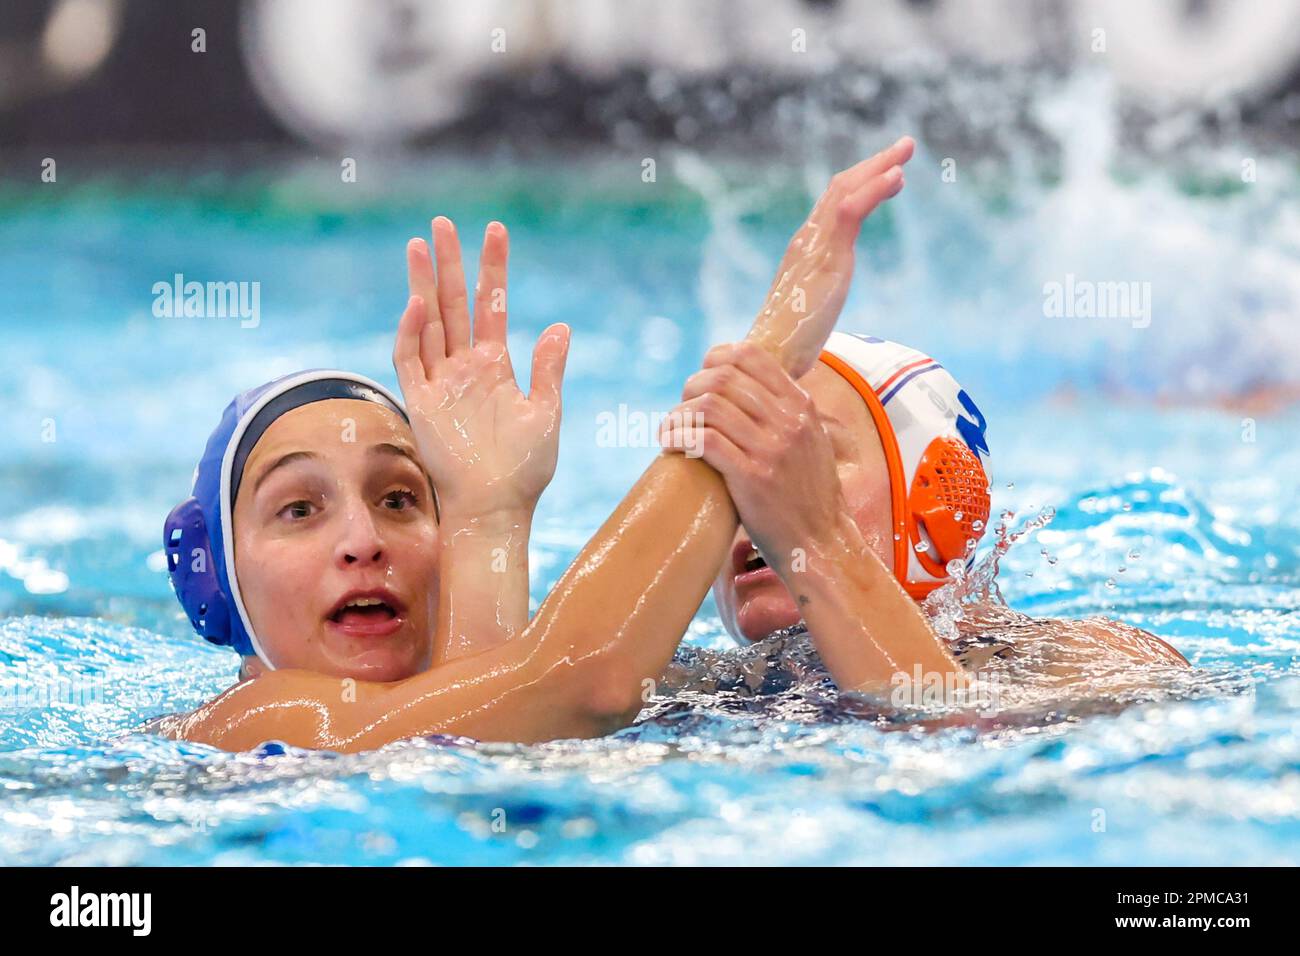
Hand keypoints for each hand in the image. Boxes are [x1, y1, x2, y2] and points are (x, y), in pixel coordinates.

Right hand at [393, 217, 569, 521]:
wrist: (497, 507)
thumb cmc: (524, 469)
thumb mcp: (546, 413)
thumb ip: (549, 370)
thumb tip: (560, 326)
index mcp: (494, 366)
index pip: (490, 305)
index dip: (492, 269)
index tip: (495, 231)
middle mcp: (463, 368)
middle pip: (452, 304)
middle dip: (448, 264)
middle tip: (442, 223)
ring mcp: (439, 383)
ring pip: (427, 323)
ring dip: (422, 285)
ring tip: (419, 244)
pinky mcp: (420, 404)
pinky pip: (410, 361)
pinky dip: (412, 333)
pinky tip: (418, 304)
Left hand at [659, 340, 844, 569]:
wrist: (821, 544)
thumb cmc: (807, 496)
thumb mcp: (809, 443)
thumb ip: (784, 415)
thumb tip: (743, 391)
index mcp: (802, 406)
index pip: (751, 355)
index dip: (715, 359)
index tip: (701, 379)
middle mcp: (789, 422)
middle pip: (723, 378)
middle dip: (691, 388)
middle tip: (681, 410)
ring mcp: (772, 450)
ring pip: (709, 407)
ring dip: (679, 415)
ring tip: (669, 431)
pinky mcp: (753, 478)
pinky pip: (704, 441)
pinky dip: (679, 437)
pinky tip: (670, 446)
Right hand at [747, 136, 913, 376]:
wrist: (767, 360)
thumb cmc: (786, 347)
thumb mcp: (810, 312)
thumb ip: (819, 295)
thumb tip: (824, 301)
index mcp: (804, 250)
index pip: (832, 204)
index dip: (862, 182)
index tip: (890, 172)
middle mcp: (806, 240)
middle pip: (839, 187)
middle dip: (874, 164)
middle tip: (904, 147)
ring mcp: (814, 245)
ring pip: (846, 190)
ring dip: (879, 167)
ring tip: (906, 153)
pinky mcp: (825, 257)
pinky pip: (850, 210)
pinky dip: (874, 189)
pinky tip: (896, 177)